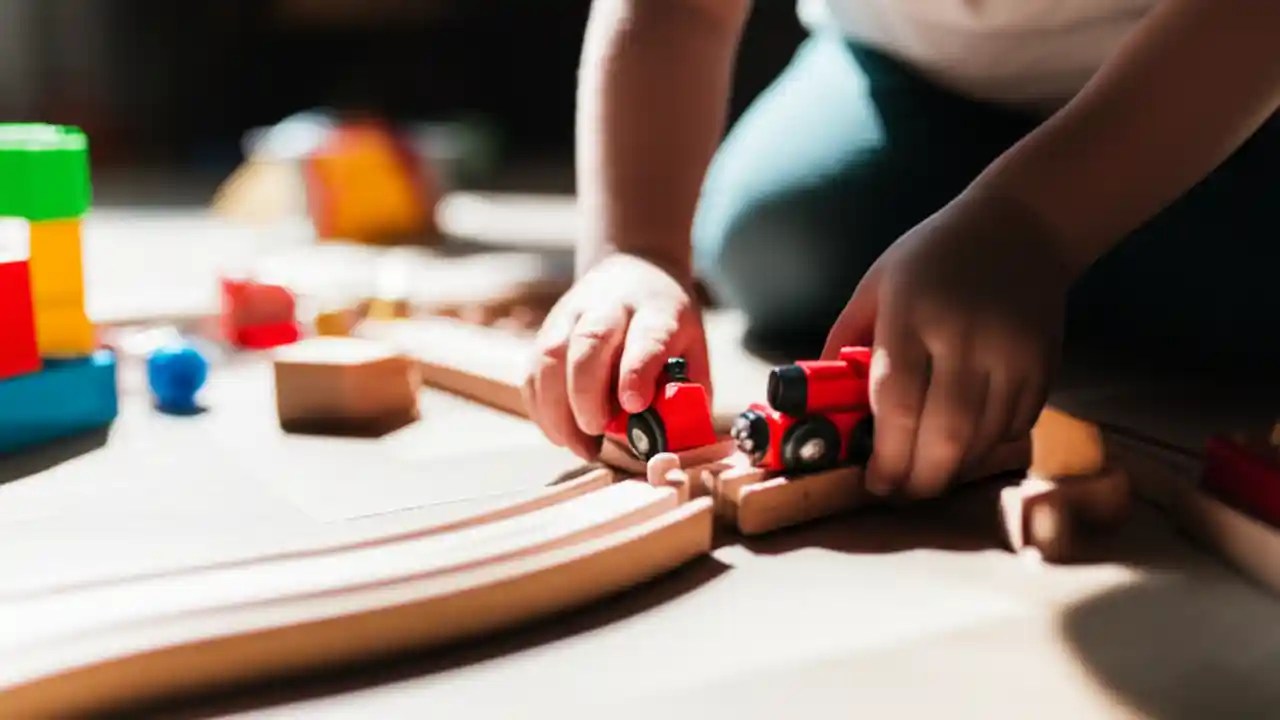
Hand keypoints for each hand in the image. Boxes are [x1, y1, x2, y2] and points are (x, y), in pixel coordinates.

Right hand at [523, 253, 710, 458]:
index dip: (636, 372)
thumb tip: (675, 442)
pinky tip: (558, 432)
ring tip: (576, 444)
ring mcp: (572, 315)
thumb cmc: (666, 324)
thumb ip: (686, 392)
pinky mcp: (547, 329)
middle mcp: (611, 307)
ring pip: (550, 355)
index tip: (634, 405)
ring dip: (556, 408)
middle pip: (589, 343)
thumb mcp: (693, 349)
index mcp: (656, 312)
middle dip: (587, 394)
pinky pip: (531, 369)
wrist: (637, 268)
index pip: (645, 338)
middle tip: (596, 431)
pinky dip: (539, 407)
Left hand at [823, 192, 1072, 498]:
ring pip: (983, 438)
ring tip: (928, 476)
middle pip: (945, 432)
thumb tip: (819, 404)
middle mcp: (966, 336)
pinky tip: (965, 446)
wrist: (1022, 227)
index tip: (874, 482)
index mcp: (913, 314)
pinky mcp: (1044, 364)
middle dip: (920, 478)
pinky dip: (987, 447)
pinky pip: (1014, 426)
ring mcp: (1011, 353)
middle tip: (901, 493)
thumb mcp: (876, 286)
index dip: (885, 454)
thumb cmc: (933, 258)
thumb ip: (846, 342)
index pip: (897, 401)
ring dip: (952, 469)